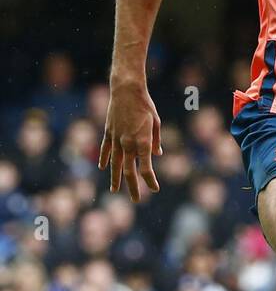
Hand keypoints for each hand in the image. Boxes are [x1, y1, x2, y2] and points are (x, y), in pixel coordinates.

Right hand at [99, 81, 162, 201]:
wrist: (127, 90)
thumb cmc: (145, 105)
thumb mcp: (156, 122)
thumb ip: (156, 141)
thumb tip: (156, 154)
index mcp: (143, 142)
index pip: (147, 168)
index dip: (150, 181)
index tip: (154, 189)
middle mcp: (128, 143)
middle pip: (129, 171)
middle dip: (133, 187)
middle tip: (136, 200)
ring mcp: (116, 139)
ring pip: (115, 164)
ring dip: (115, 179)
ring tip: (115, 190)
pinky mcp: (108, 132)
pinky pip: (106, 149)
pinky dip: (104, 160)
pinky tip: (104, 168)